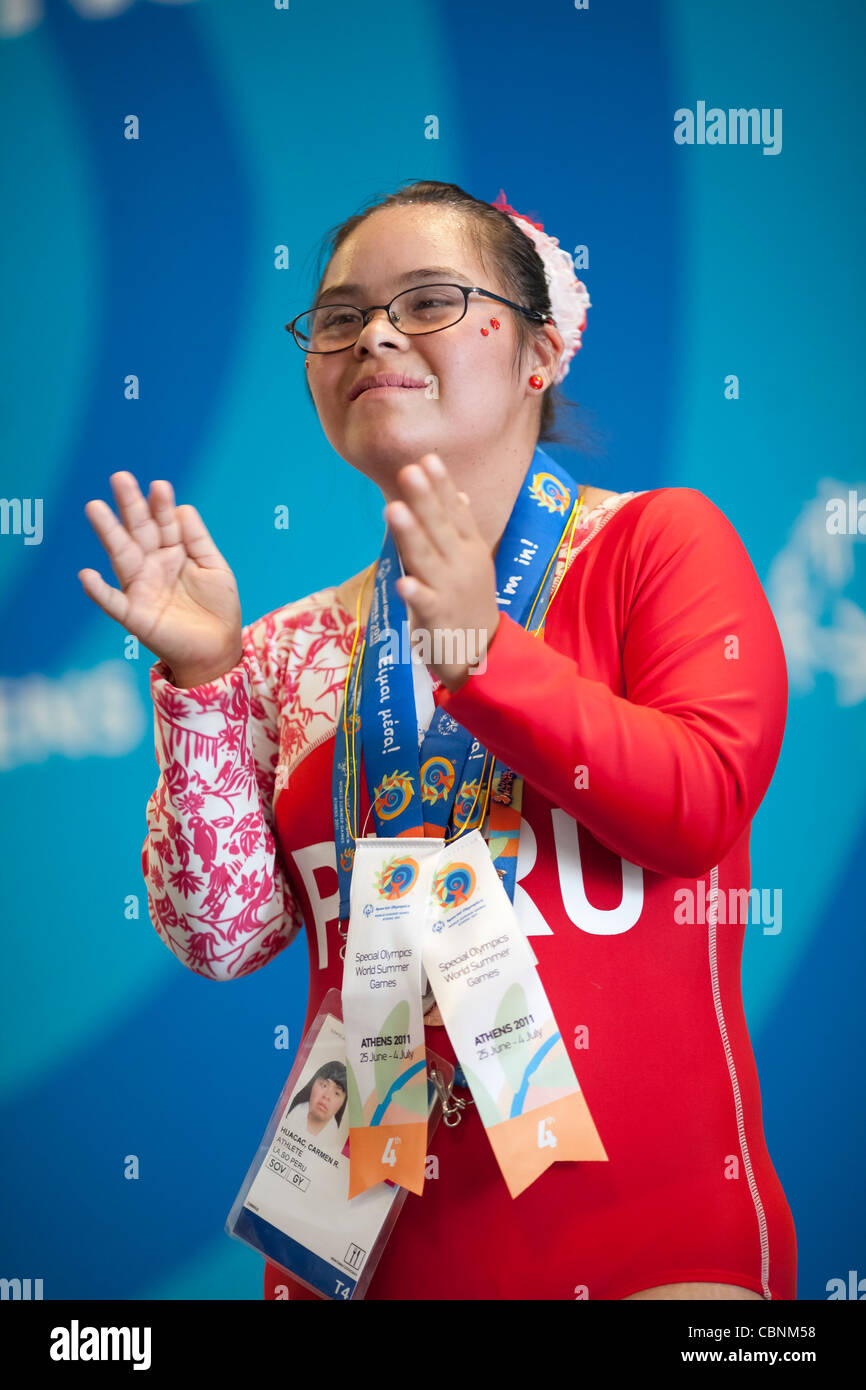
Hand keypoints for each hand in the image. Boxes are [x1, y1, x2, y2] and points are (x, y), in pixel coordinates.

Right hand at [78, 472, 242, 686]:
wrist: (219, 650)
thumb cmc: (217, 608)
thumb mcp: (215, 568)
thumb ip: (198, 540)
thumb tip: (183, 508)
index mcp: (172, 552)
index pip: (163, 523)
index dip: (161, 505)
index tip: (159, 485)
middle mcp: (152, 566)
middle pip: (139, 532)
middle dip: (130, 506)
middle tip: (120, 477)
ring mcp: (141, 589)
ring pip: (122, 557)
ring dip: (108, 533)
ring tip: (95, 508)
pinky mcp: (135, 616)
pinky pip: (113, 603)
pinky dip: (99, 591)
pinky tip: (87, 575)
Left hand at [384, 454, 499, 690]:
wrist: (484, 653)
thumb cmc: (471, 602)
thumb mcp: (474, 562)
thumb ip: (462, 529)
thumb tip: (460, 494)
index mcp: (469, 549)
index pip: (456, 512)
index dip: (442, 487)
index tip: (429, 459)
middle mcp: (461, 565)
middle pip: (440, 528)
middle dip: (425, 499)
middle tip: (409, 470)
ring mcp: (450, 591)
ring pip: (427, 559)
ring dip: (411, 535)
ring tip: (394, 510)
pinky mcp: (438, 618)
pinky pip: (424, 603)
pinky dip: (414, 592)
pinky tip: (402, 581)